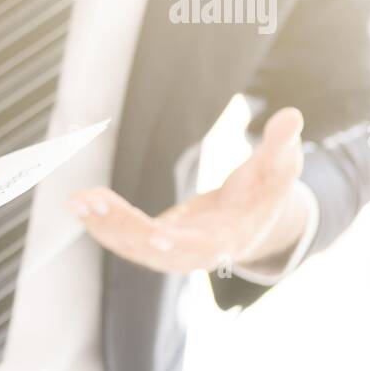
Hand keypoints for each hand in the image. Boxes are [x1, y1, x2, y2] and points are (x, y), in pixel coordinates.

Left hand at [71, 108, 308, 274]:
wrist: (252, 222)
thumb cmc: (265, 193)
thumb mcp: (278, 169)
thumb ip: (281, 146)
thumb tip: (292, 117)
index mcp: (227, 240)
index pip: (200, 247)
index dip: (178, 244)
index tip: (154, 237)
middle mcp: (194, 253)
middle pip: (153, 248)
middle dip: (122, 226)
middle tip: (93, 201)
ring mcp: (170, 252)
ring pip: (131, 245)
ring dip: (102, 224)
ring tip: (77, 201)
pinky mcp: (153, 243)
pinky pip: (123, 238)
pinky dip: (101, 222)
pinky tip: (80, 203)